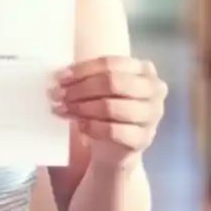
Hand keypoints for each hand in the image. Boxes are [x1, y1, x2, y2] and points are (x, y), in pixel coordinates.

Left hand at [50, 56, 166, 167]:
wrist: (118, 147)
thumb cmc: (109, 108)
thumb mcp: (102, 88)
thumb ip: (87, 78)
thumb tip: (59, 77)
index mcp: (144, 69)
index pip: (111, 63)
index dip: (82, 70)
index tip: (60, 78)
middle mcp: (154, 89)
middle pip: (112, 83)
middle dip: (80, 88)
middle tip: (57, 95)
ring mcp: (152, 115)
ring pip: (111, 106)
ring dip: (81, 107)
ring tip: (62, 109)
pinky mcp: (143, 138)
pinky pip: (112, 131)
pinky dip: (91, 127)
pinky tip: (79, 126)